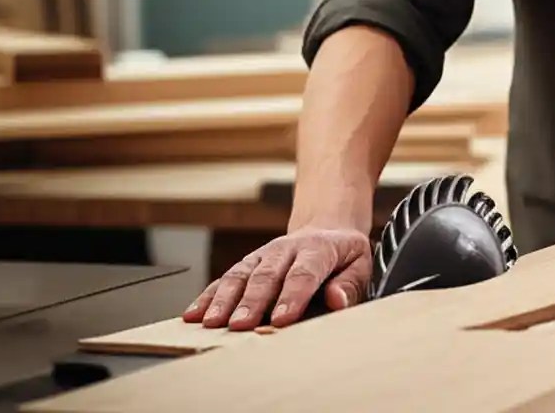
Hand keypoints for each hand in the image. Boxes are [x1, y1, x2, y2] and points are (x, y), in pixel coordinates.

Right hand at [182, 226, 372, 330]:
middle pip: (266, 276)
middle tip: (240, 325)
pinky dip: (207, 296)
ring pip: (240, 275)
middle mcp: (285, 250)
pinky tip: (194, 314)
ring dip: (223, 300)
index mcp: (317, 249)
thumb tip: (337, 300)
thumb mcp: (360, 264)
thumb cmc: (343, 255)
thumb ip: (350, 284)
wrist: (325, 228)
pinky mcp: (247, 264)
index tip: (282, 318)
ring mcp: (262, 255)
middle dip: (252, 302)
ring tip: (211, 322)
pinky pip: (224, 279)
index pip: (304, 273)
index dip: (293, 296)